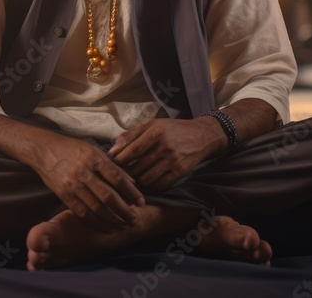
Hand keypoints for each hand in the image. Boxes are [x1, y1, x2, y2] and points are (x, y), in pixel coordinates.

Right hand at [32, 134, 145, 228]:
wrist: (43, 150)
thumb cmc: (71, 148)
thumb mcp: (92, 149)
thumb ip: (110, 165)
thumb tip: (131, 180)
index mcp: (94, 158)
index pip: (117, 178)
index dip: (131, 192)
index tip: (141, 202)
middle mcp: (84, 172)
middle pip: (109, 197)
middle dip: (124, 211)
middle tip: (135, 219)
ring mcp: (72, 185)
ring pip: (96, 207)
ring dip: (112, 219)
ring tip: (123, 225)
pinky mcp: (63, 195)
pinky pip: (82, 212)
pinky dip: (95, 221)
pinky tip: (104, 226)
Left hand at [108, 118, 224, 191]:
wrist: (202, 136)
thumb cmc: (172, 129)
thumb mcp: (152, 125)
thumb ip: (131, 135)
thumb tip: (112, 150)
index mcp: (155, 132)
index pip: (131, 150)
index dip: (118, 160)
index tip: (110, 164)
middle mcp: (164, 146)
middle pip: (137, 167)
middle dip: (125, 174)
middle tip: (117, 177)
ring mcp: (173, 161)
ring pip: (146, 179)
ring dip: (136, 183)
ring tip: (129, 182)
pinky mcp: (180, 172)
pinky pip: (160, 185)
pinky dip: (150, 187)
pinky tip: (145, 185)